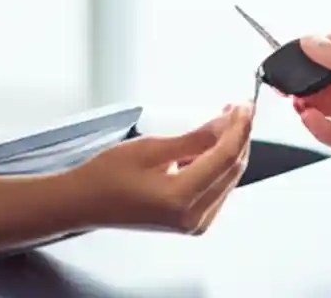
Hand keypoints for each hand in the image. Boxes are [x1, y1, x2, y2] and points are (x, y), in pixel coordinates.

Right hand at [69, 104, 252, 234]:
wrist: (85, 202)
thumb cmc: (107, 177)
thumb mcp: (151, 148)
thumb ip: (194, 138)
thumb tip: (225, 124)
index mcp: (180, 200)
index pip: (225, 158)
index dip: (239, 128)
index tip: (244, 106)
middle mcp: (193, 218)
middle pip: (232, 170)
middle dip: (238, 137)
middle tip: (238, 108)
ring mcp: (194, 223)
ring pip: (228, 179)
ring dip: (230, 149)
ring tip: (226, 121)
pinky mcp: (192, 222)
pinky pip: (217, 188)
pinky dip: (219, 164)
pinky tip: (214, 144)